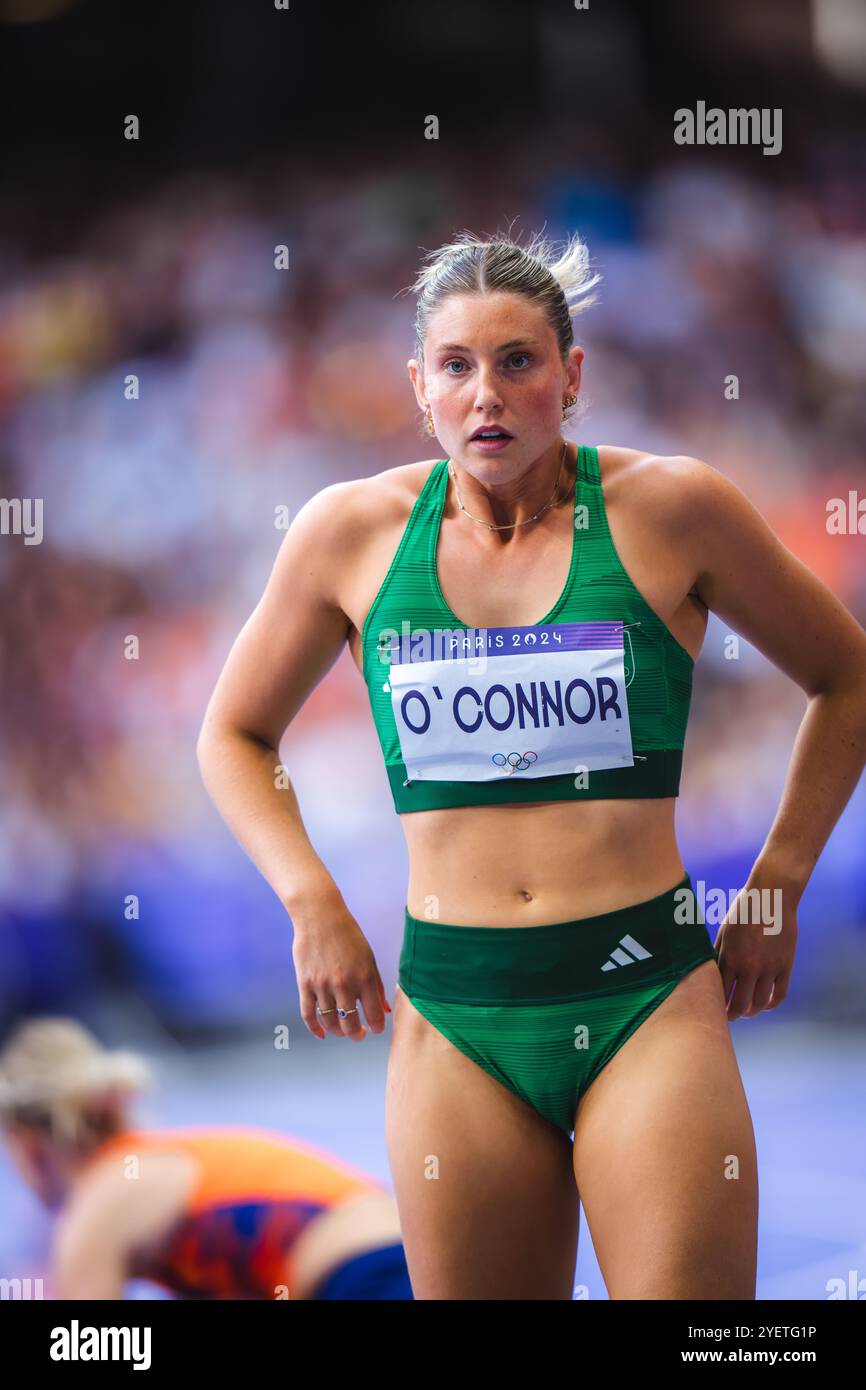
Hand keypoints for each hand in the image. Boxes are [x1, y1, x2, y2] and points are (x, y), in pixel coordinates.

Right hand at [291, 898, 390, 1040]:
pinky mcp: (304, 984)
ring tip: (343, 1031)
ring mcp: (322, 986)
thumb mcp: (369, 959)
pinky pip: (308, 1014)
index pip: (374, 1015)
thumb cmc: (348, 936)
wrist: (320, 917)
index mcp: (365, 977)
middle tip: (359, 1033)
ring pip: (330, 1023)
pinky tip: (322, 1034)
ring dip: (338, 1032)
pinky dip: (315, 1029)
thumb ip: (377, 986)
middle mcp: (344, 984)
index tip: (375, 1028)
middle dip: (357, 1034)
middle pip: (350, 1025)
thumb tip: (384, 1011)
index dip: (376, 1027)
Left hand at [712, 871, 798, 1019]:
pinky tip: (765, 1005)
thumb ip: (718, 955)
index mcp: (730, 958)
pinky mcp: (786, 966)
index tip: (712, 1009)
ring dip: (752, 1012)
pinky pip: (780, 994)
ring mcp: (770, 968)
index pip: (720, 993)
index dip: (715, 1005)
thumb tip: (709, 975)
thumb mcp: (724, 931)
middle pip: (740, 1005)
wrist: (772, 896)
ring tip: (746, 1011)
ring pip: (760, 1004)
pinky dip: (772, 1004)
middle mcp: (750, 967)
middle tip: (728, 1017)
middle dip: (732, 1015)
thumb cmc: (743, 911)